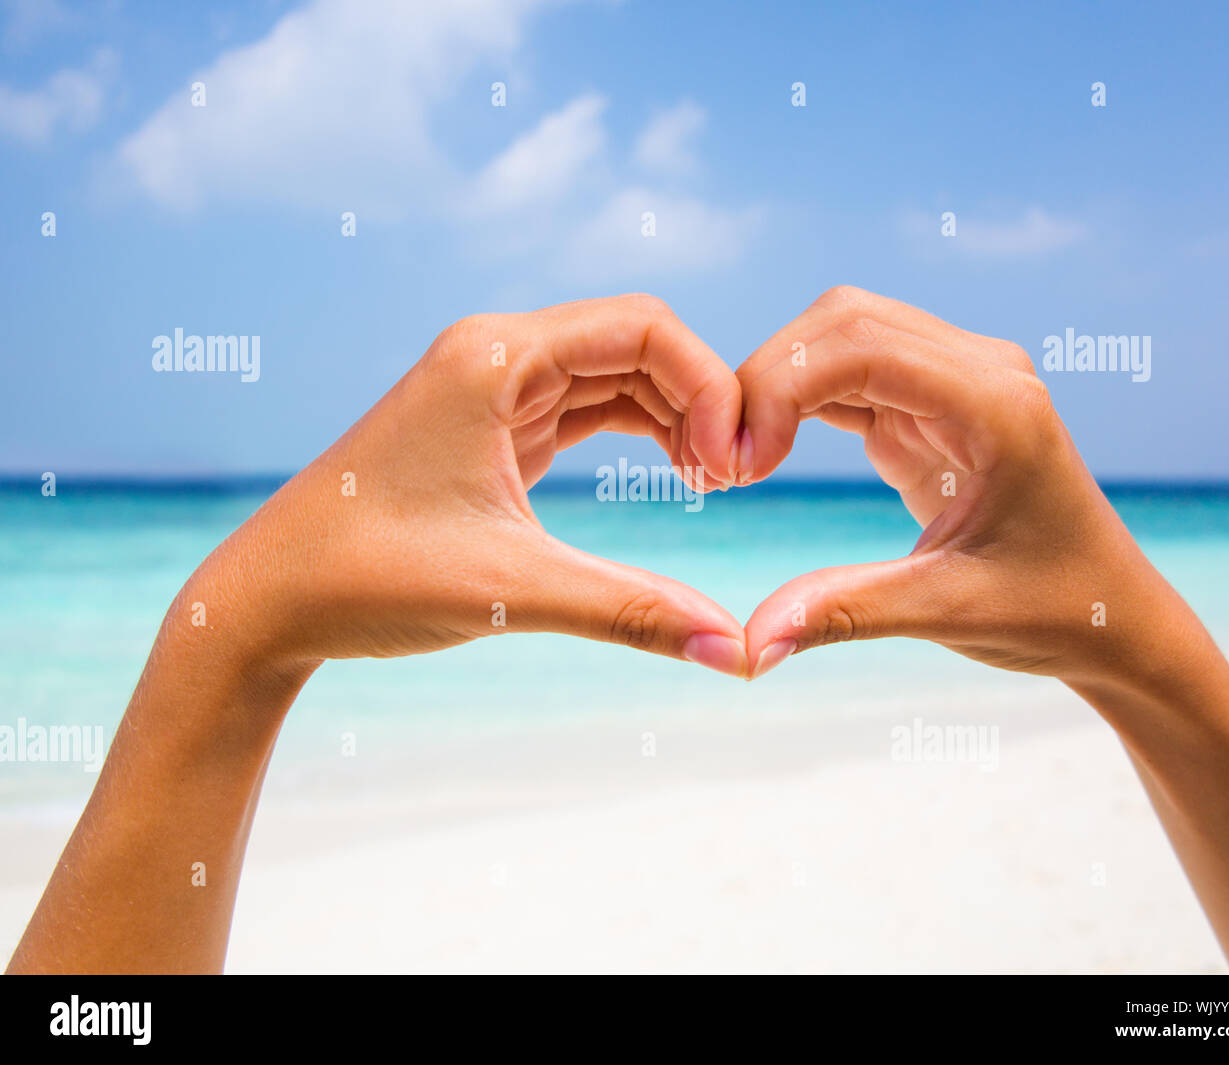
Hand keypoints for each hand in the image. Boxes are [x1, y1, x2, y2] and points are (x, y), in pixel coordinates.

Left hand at [193, 294, 748, 675]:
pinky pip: (587, 408)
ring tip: (711, 484)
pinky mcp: (490, 427)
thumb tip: (737, 654)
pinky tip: (672, 479)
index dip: (710, 386)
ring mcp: (490, 388)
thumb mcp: (512, 590)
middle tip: (736, 480)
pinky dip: (639, 434)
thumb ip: (632, 613)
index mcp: (493, 358)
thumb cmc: (366, 580)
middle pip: (638, 342)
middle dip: (701, 400)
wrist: (269, 602)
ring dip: (673, 418)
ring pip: (616, 374)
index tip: (732, 469)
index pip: (644, 327)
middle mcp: (494, 354)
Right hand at [738, 286, 1182, 683]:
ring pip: (840, 337)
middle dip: (766, 378)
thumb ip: (847, 612)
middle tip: (719, 463)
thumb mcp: (951, 613)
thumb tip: (751, 644)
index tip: (737, 466)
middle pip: (842, 321)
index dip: (779, 387)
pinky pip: (848, 377)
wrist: (1113, 618)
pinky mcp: (931, 409)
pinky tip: (765, 454)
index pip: (862, 345)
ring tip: (735, 461)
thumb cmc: (1056, 611)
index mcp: (997, 403)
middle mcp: (979, 371)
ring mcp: (955, 382)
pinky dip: (796, 404)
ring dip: (776, 385)